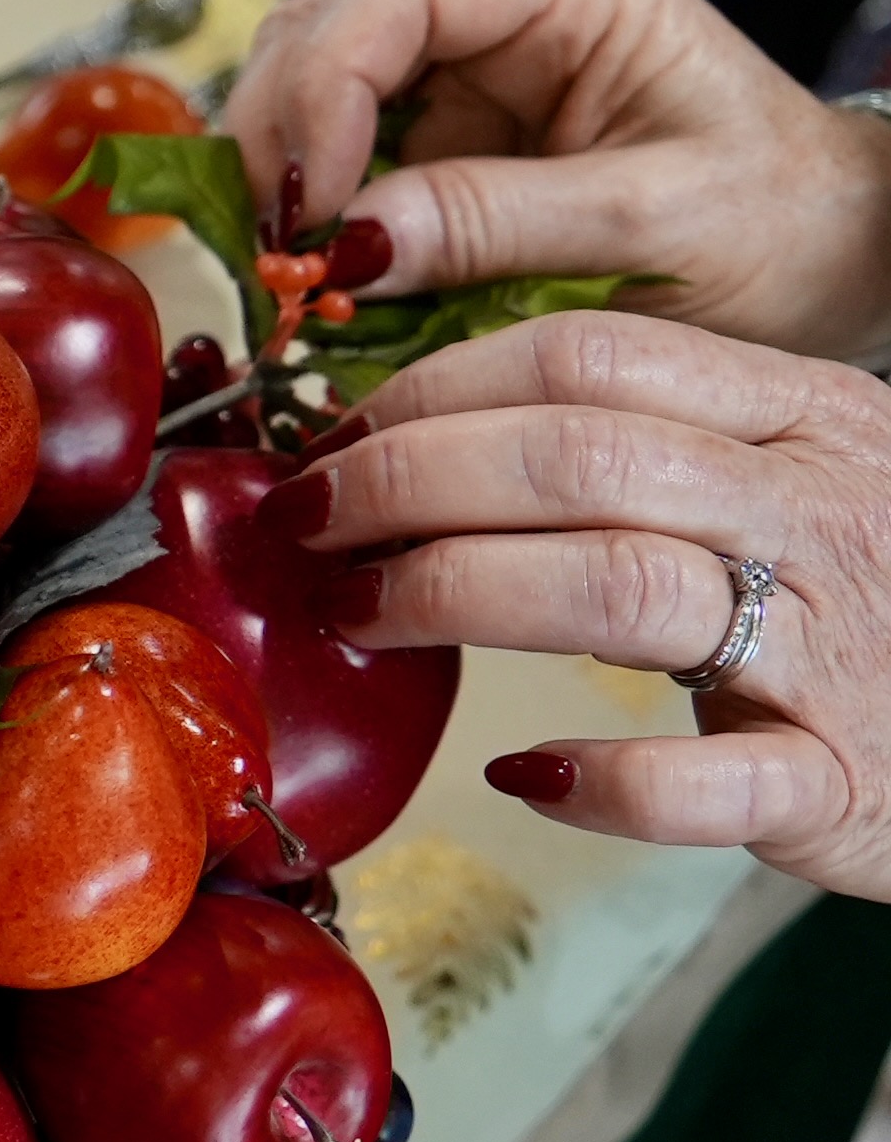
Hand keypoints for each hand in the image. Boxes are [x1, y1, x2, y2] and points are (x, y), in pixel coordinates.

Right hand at [221, 0, 890, 360]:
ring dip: (284, 167)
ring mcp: (466, 68)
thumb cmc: (779, 221)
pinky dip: (311, 206)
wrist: (829, 257)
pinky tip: (319, 260)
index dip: (326, 87)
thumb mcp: (650, 224)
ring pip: (311, 80)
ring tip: (292, 259)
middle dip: (282, 129)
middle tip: (275, 244)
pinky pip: (340, 151)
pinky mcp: (444, 132)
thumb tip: (347, 242)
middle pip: (327, 25)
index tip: (310, 201)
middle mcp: (504, 6)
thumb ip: (495, 222)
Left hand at [280, 310, 890, 899]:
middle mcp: (816, 513)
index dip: (428, 389)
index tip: (329, 434)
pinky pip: (710, 782)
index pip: (585, 355)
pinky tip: (523, 773)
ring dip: (456, 594)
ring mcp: (836, 648)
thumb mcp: (776, 479)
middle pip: (578, 457)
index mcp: (795, 418)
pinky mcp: (843, 781)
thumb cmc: (859, 600)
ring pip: (621, 588)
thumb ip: (629, 446)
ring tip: (360, 613)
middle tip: (307, 520)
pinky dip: (602, 785)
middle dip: (405, 479)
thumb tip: (411, 440)